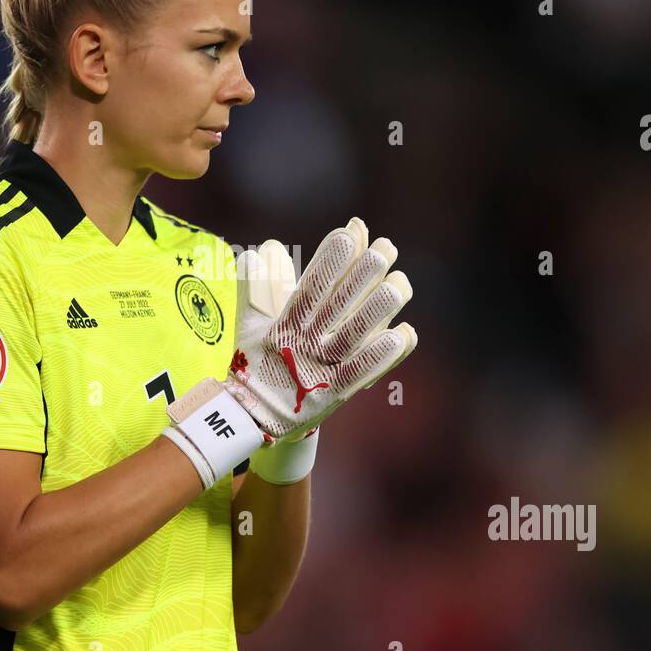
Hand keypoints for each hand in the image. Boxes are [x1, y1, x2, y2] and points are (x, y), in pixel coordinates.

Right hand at [226, 217, 416, 442]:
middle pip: (335, 306)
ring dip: (376, 311)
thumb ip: (255, 286)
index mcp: (284, 325)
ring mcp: (319, 369)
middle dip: (360, 277)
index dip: (330, 259)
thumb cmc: (254, 365)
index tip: (351, 232)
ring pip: (352, 336)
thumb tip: (261, 249)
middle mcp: (303, 344)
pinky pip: (360, 372)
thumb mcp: (249, 324)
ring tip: (400, 285)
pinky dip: (381, 355)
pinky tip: (403, 334)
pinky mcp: (333, 395)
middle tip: (385, 249)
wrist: (247, 418)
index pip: (310, 286)